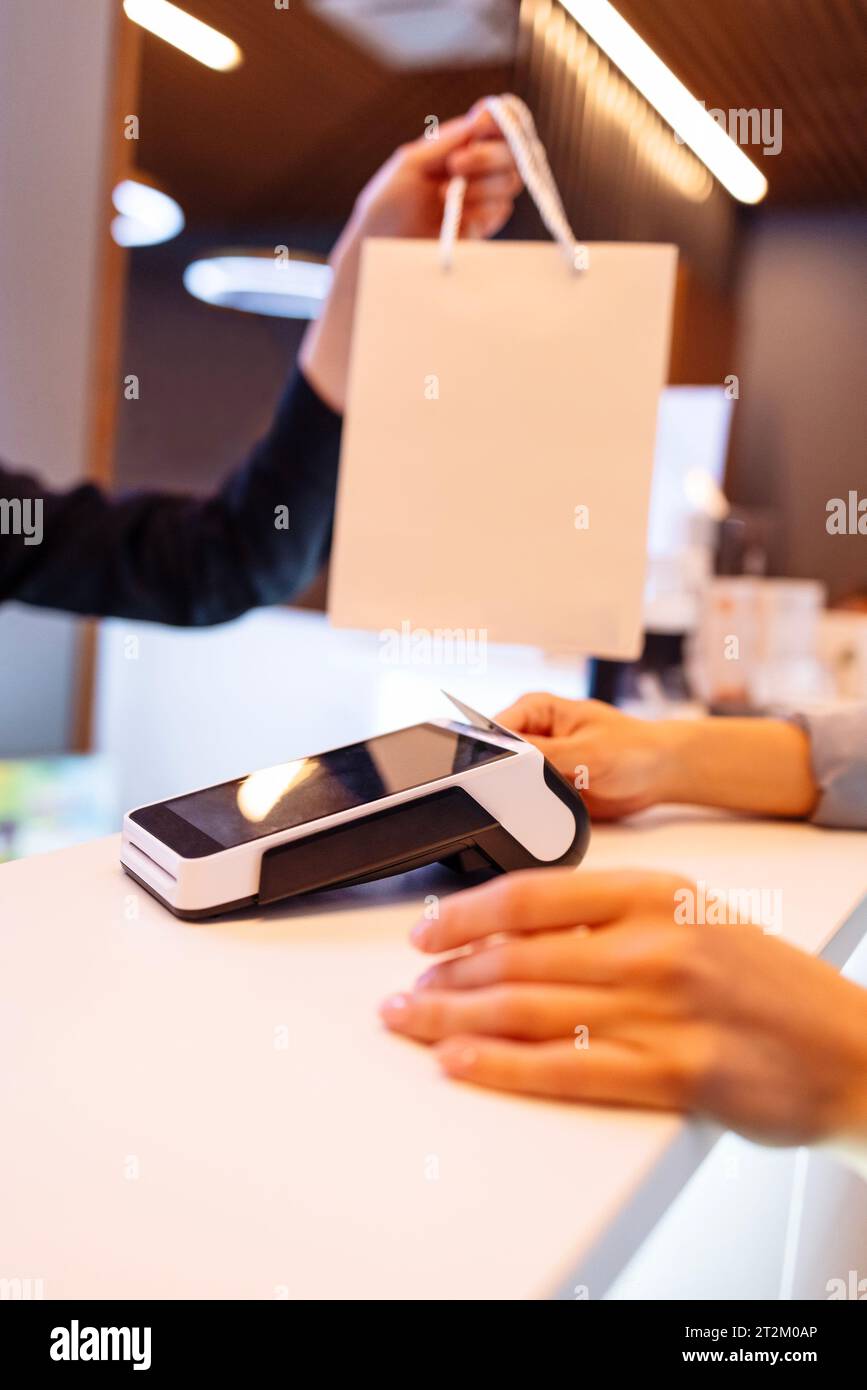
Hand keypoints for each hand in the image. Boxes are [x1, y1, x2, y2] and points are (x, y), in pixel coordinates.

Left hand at [300, 103, 522, 412]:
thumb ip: (448, 140)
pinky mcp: (484, 228)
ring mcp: (483, 199)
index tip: (485, 126)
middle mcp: (476, 170)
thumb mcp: (411, 163)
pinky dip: (481, 210)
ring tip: (445, 198)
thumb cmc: (387, 205)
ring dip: (481, 186)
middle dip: (487, 157)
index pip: (497, 124)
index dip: (502, 122)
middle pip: (513, 152)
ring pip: (511, 182)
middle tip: (454, 167)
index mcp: (457, 146)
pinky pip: (502, 210)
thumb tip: (483, 116)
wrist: (382, 253)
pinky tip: (457, 218)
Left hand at [380, 869, 866, 1146]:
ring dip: (453, 1017)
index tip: (423, 930)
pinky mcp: (672, 1075)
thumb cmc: (767, 983)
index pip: (532, 895)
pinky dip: (502, 1066)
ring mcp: (661, 1011)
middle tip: (404, 988)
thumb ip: (614, 916)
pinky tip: (460, 1062)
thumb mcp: (695, 917)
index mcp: (655, 895)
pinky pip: (565, 1068)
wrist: (847, 1048)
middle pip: (517, 955)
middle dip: (445, 974)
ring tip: (410, 1021)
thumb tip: (521, 929)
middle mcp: (652, 946)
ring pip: (527, 1008)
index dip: (463, 913)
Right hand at [496, 693, 817, 821]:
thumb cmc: (634, 748)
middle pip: (497, 756)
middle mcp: (533, 733)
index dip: (489, 752)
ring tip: (540, 799)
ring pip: (509, 781)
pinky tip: (544, 812)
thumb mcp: (587, 751)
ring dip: (518, 795)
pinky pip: (528, 799)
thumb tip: (508, 762)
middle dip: (502, 776)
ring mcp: (539, 761)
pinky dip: (532, 808)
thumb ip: (545, 756)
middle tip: (520, 791)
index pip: (496, 729)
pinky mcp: (548, 786)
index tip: (491, 773)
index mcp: (536, 709)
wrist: (660, 773)